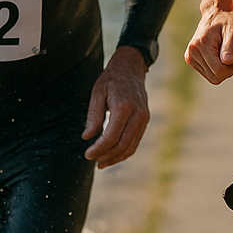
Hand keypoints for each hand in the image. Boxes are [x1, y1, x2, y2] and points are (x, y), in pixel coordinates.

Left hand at [82, 46, 149, 168]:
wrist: (131, 69)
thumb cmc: (111, 80)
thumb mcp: (97, 94)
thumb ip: (93, 116)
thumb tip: (87, 138)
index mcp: (124, 107)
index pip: (111, 136)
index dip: (99, 149)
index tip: (87, 154)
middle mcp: (138, 114)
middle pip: (122, 144)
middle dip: (106, 156)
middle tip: (92, 159)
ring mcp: (144, 118)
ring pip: (130, 146)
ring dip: (115, 158)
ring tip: (101, 163)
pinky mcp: (145, 121)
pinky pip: (135, 142)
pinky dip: (124, 152)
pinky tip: (112, 155)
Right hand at [185, 6, 232, 84]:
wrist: (215, 13)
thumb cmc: (227, 20)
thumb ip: (230, 47)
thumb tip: (227, 62)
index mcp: (202, 45)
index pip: (219, 71)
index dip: (231, 67)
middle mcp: (192, 52)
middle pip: (215, 77)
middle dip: (226, 69)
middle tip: (230, 54)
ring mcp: (190, 57)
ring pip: (212, 78)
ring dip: (221, 68)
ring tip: (223, 52)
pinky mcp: (190, 59)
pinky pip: (208, 74)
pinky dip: (215, 67)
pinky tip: (217, 54)